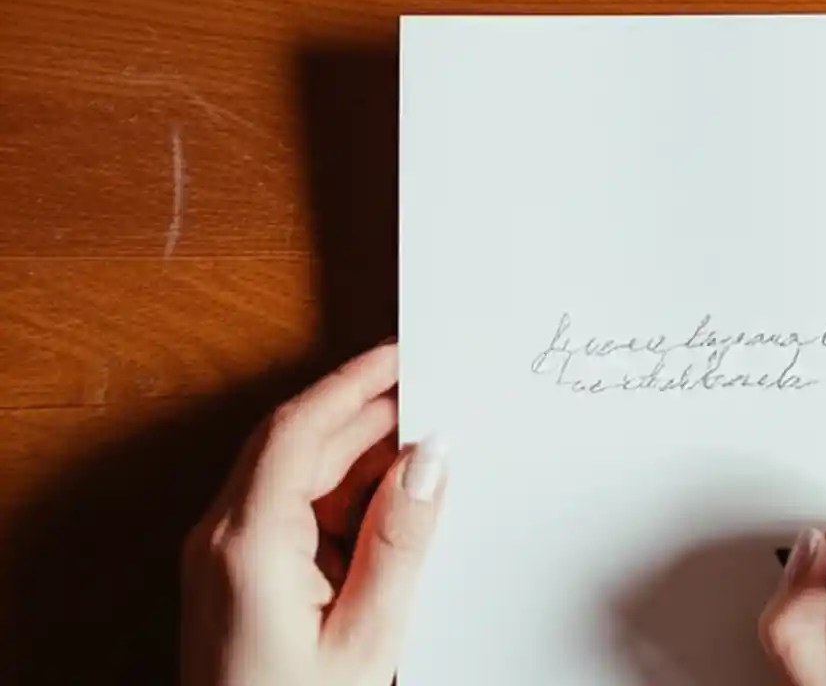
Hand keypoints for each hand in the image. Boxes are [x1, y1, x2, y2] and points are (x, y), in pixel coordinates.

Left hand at [180, 343, 447, 685]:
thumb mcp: (366, 638)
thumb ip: (401, 541)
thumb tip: (430, 459)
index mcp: (247, 543)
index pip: (300, 429)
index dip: (354, 381)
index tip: (402, 354)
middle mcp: (224, 537)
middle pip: (297, 443)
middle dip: (366, 415)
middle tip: (435, 398)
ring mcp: (226, 555)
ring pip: (297, 473)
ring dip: (360, 459)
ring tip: (428, 456)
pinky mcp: (239, 573)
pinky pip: (294, 510)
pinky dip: (344, 498)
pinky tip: (393, 509)